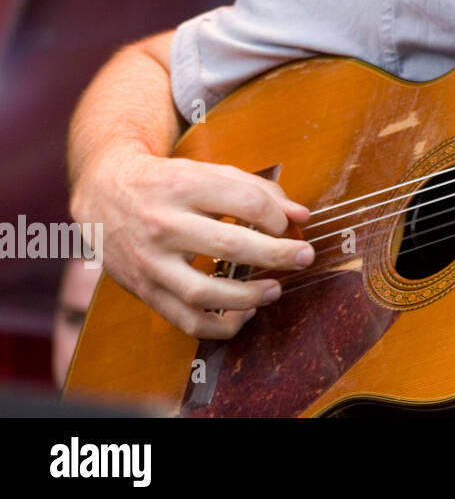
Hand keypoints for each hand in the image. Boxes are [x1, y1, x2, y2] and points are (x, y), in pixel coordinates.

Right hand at [70, 144, 314, 338]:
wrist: (105, 193)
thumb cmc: (169, 182)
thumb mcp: (209, 172)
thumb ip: (258, 190)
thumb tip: (300, 216)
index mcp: (183, 186)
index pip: (245, 203)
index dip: (276, 216)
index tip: (287, 224)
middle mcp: (163, 224)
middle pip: (230, 245)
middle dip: (276, 255)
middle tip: (304, 257)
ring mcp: (150, 261)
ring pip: (204, 292)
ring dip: (248, 297)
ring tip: (276, 289)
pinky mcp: (143, 289)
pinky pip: (185, 320)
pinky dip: (220, 326)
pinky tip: (245, 314)